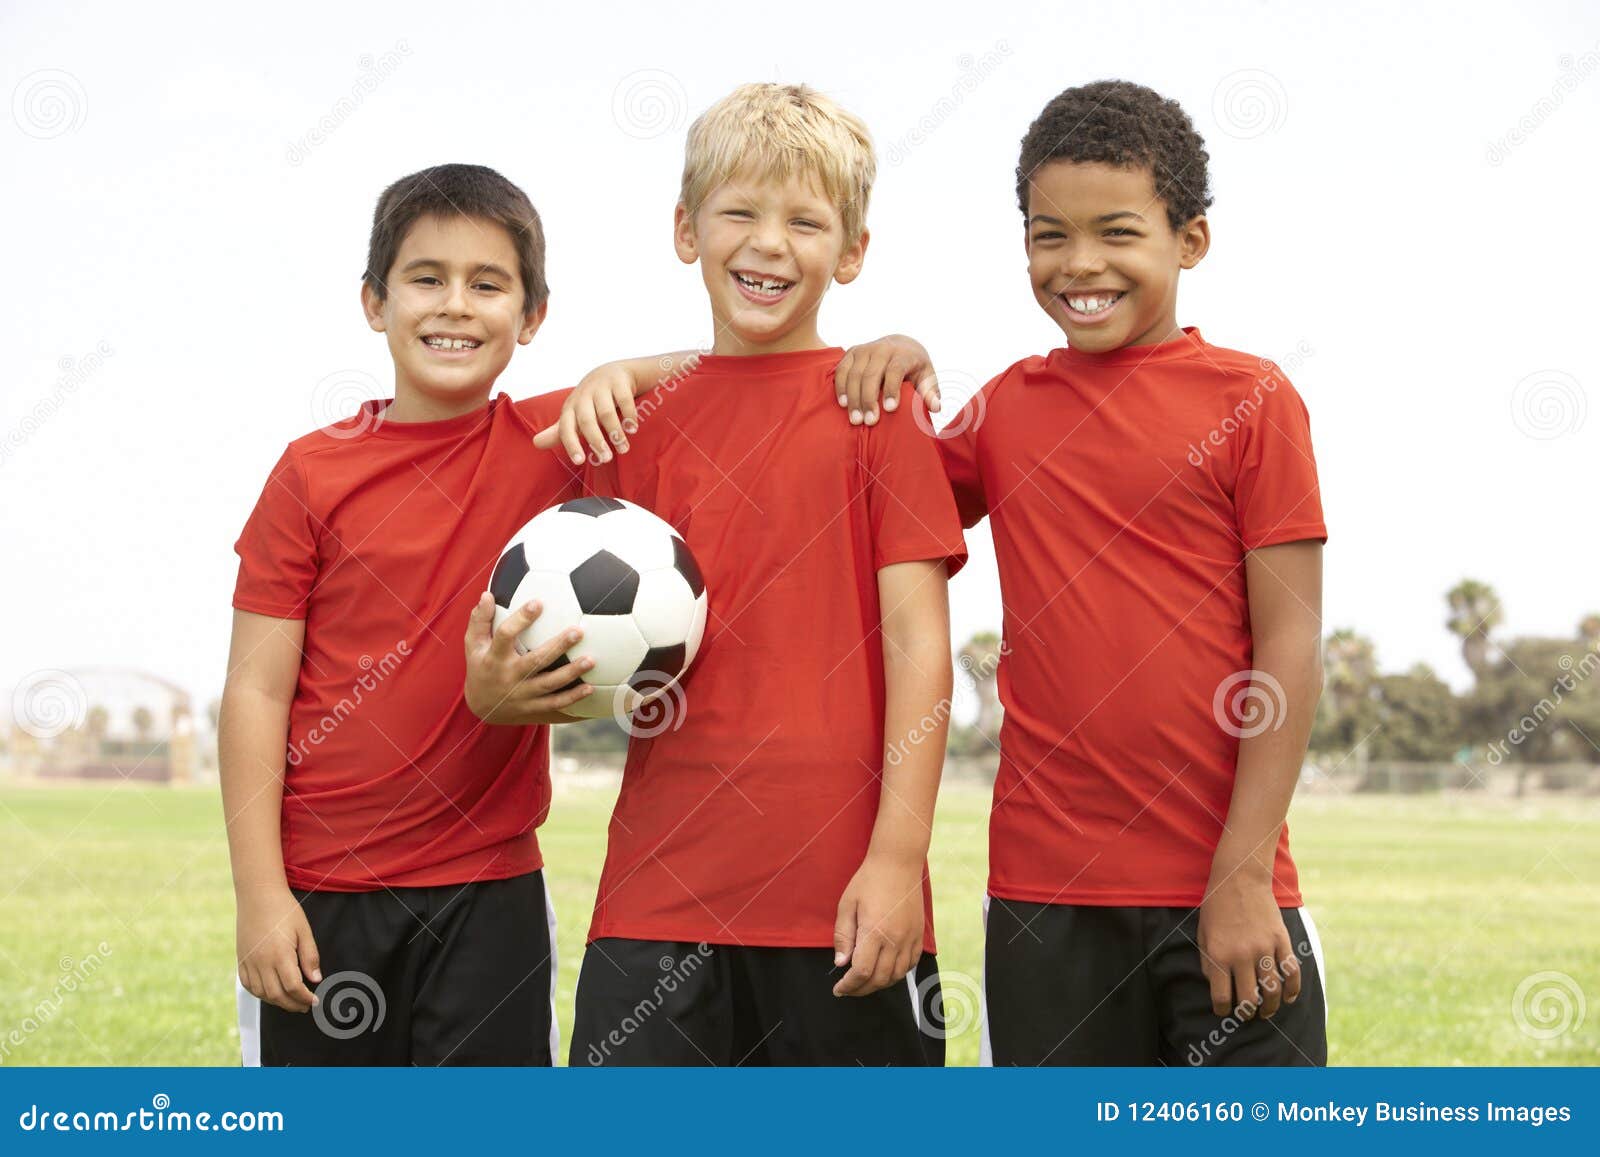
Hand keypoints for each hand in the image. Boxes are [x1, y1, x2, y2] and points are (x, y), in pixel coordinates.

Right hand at [236, 886, 320, 1013]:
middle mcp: (262, 961)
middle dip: (292, 1004)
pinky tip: (271, 993)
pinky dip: (260, 993)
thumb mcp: (304, 930)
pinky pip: (248, 984)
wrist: (258, 895)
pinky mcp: (241, 959)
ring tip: (291, 1001)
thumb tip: (315, 979)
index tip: (314, 1000)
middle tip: (305, 1006)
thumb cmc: (285, 910)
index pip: (293, 987)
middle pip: (277, 995)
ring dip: (277, 1001)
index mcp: (280, 954)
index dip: (305, 998)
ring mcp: (249, 961)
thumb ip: (310, 956)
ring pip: (261, 993)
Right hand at [463, 593, 594, 721]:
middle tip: (578, 631)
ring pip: (549, 684)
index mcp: (494, 658)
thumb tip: (487, 594)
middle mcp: (509, 676)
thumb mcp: (473, 645)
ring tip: (591, 660)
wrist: (481, 708)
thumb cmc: (480, 667)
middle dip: (558, 646)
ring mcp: (522, 695)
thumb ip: (480, 620)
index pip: (505, 635)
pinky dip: (573, 698)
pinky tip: (590, 688)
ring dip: (571, 673)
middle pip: (536, 661)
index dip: (521, 619)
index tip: (538, 603)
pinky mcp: (533, 708)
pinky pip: (555, 704)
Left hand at [532, 362, 640, 464]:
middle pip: (587, 421)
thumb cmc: (591, 401)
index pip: (566, 427)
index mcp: (571, 408)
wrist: (613, 372)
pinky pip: (624, 400)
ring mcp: (601, 387)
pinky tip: (632, 429)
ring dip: (615, 433)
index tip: (579, 461)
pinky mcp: (619, 381)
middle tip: (607, 459)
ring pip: (606, 412)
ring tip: (623, 449)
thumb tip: (536, 443)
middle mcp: (583, 396)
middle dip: (596, 441)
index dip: (571, 444)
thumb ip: (559, 431)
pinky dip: (628, 416)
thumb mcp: (575, 415)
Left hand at [832, 852, 924, 995]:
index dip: (849, 986)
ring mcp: (910, 938)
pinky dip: (898, 973)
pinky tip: (886, 971)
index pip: (862, 972)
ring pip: (897, 975)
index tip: (839, 989)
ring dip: (879, 984)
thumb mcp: (847, 905)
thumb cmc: (869, 881)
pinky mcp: (919, 934)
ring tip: (865, 982)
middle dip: (861, 989)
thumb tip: (841, 963)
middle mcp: (895, 939)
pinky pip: (911, 964)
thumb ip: (843, 936)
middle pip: (880, 979)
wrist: (898, 863)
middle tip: (848, 989)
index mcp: (874, 931)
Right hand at [833, 334, 940, 426]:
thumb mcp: (927, 377)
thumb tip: (935, 408)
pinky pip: (841, 370)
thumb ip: (930, 392)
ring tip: (855, 419)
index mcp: (903, 354)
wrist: (900, 345)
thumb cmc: (915, 368)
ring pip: (854, 374)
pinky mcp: (851, 353)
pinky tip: (843, 404)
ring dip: (853, 397)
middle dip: (868, 399)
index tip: (889, 409)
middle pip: (871, 374)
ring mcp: (864, 350)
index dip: (891, 389)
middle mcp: (882, 349)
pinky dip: (840, 387)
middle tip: (869, 421)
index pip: (895, 370)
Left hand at [1196, 871, 1300, 1019]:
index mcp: (1219, 955)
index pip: (1222, 997)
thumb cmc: (1216, 907)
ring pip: (1272, 991)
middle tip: (1246, 1013)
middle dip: (1246, 1012)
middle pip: (1249, 1000)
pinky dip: (1292, 989)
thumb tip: (1217, 986)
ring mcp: (1264, 948)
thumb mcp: (1203, 934)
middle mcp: (1242, 955)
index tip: (1224, 1011)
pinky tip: (1287, 997)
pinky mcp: (1281, 940)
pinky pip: (1291, 972)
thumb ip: (1208, 962)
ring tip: (1265, 1011)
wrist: (1239, 879)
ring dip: (1270, 1007)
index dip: (1222, 1010)